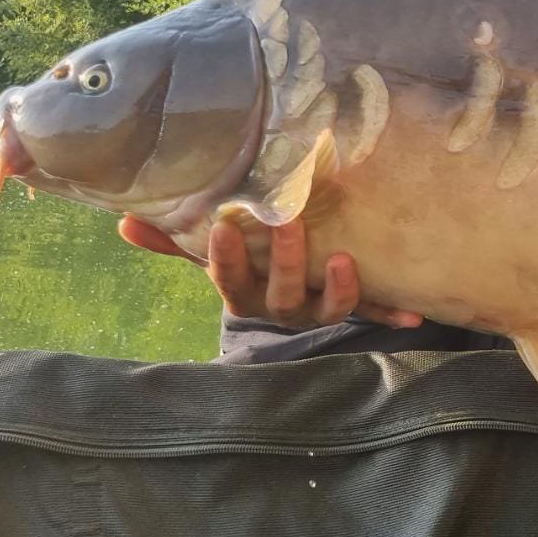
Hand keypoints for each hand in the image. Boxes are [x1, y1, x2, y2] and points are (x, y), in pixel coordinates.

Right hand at [117, 214, 422, 329]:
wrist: (285, 302)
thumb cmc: (247, 264)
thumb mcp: (211, 251)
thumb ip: (172, 238)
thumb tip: (124, 219)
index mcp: (244, 291)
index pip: (228, 279)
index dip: (225, 257)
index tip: (223, 223)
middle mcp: (280, 305)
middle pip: (280, 292)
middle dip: (284, 259)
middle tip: (289, 222)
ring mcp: (317, 308)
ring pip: (326, 309)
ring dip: (337, 289)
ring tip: (343, 260)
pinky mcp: (353, 307)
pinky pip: (374, 313)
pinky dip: (391, 313)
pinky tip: (413, 317)